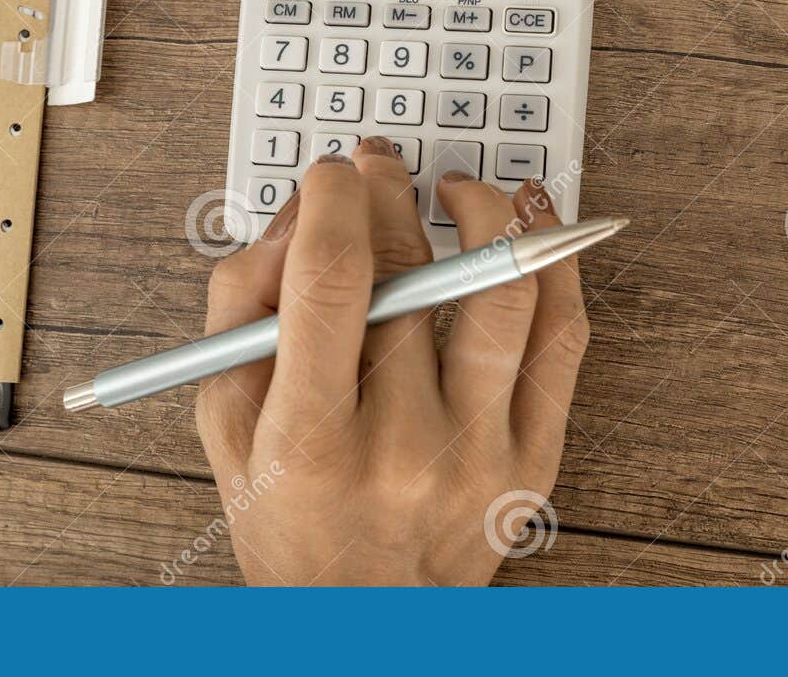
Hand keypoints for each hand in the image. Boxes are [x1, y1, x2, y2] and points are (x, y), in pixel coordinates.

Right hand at [195, 138, 589, 584]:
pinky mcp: (534, 457)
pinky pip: (563, 338)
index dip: (334, 199)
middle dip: (388, 192)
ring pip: (505, 291)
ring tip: (456, 190)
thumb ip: (241, 310)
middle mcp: (402, 445)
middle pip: (412, 273)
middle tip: (376, 167)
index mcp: (312, 437)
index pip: (332, 279)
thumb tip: (297, 218)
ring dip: (485, 213)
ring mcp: (480, 451)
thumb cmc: (289, 517)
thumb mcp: (224, 423)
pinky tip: (525, 228)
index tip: (330, 174)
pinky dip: (551, 266)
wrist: (362, 619)